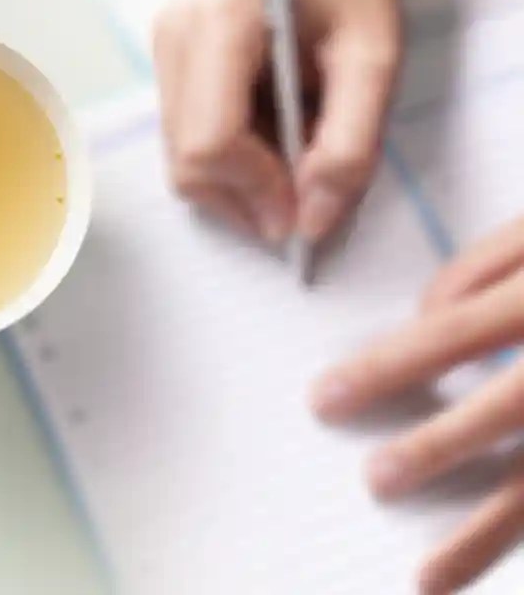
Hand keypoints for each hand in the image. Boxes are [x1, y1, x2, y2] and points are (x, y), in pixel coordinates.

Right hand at [153, 0, 401, 242]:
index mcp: (221, 24)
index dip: (257, 190)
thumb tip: (313, 225)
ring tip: (289, 154)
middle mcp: (174, 38)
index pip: (212, 140)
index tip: (304, 210)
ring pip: (182, 164)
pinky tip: (266, 140)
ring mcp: (162, 55)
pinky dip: (231, 166)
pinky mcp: (164, 73)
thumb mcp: (375, 69)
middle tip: (302, 199)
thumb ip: (350, 148)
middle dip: (247, 197)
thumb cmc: (354, 5)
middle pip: (189, 162)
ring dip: (240, 184)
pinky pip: (186, 149)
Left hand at [312, 216, 523, 593]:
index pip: (453, 332)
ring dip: (491, 532)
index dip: (384, 369)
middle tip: (377, 479)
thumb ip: (481, 267)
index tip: (326, 399)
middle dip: (438, 449)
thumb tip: (424, 317)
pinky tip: (497, 560)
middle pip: (511, 409)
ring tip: (432, 574)